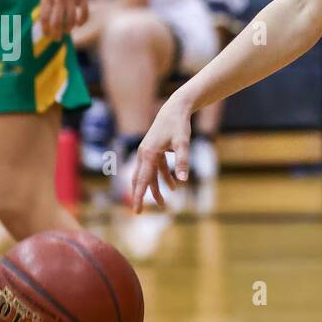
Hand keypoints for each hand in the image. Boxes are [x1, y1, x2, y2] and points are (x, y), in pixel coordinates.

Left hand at [38, 0, 92, 40]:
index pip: (44, 16)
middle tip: (57, 39)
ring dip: (69, 28)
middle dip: (56, 33)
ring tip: (69, 31)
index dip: (45, 29)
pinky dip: (81, 21)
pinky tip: (79, 23)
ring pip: (70, 19)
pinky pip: (83, 13)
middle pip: (56, 21)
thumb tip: (48, 14)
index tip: (47, 36)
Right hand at [130, 94, 192, 211]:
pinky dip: (163, 178)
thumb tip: (183, 180)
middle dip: (142, 196)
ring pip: (149, 176)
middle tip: (140, 212)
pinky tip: (175, 186)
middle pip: (140, 180)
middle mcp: (144, 154)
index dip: (139, 197)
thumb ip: (183, 162)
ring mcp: (148, 152)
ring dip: (156, 189)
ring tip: (165, 205)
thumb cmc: (178, 125)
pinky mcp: (154, 150)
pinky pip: (156, 169)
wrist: (175, 109)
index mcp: (148, 154)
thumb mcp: (183, 143)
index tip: (137, 211)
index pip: (142, 181)